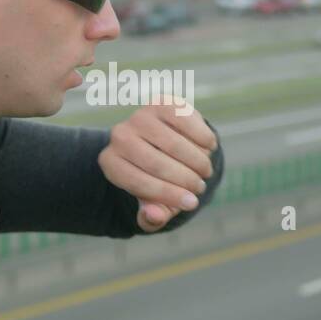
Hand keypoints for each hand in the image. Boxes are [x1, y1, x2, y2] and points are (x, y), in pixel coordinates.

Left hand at [98, 96, 217, 232]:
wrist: (165, 144)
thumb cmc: (158, 180)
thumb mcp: (154, 203)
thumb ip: (152, 217)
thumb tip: (153, 215)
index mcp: (111, 164)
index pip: (138, 182)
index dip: (169, 195)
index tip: (192, 204)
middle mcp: (119, 137)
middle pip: (156, 163)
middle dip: (185, 179)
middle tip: (201, 187)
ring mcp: (140, 116)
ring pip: (174, 144)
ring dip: (197, 161)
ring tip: (205, 171)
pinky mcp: (162, 102)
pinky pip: (187, 121)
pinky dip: (202, 137)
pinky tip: (209, 147)